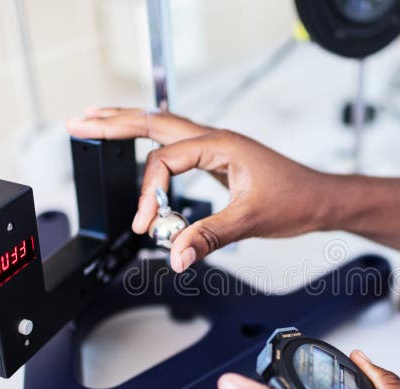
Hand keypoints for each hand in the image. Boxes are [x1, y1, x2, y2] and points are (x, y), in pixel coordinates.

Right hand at [66, 107, 333, 271]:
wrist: (321, 199)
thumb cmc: (296, 201)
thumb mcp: (250, 221)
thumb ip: (210, 237)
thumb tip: (178, 255)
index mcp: (221, 145)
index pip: (166, 161)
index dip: (150, 194)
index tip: (148, 226)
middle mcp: (215, 139)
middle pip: (153, 122)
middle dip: (113, 123)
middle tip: (78, 123)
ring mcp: (216, 146)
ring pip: (163, 127)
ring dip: (129, 123)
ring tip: (96, 121)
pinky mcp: (218, 158)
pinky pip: (176, 143)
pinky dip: (151, 140)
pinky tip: (140, 141)